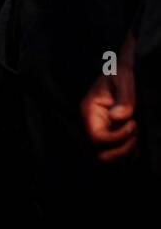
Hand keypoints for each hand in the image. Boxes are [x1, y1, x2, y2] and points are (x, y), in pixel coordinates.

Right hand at [80, 32, 137, 162]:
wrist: (121, 69)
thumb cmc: (120, 70)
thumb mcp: (123, 77)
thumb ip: (124, 97)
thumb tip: (119, 118)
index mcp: (90, 112)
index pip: (98, 138)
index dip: (118, 137)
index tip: (133, 123)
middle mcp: (93, 126)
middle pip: (102, 156)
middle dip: (123, 150)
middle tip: (136, 135)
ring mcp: (101, 131)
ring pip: (111, 158)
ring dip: (128, 153)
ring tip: (137, 135)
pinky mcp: (111, 135)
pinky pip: (118, 154)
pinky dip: (130, 153)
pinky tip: (138, 138)